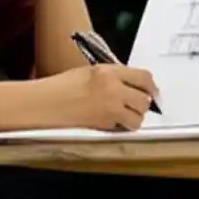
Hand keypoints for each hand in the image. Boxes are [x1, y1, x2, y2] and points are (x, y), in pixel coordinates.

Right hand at [37, 64, 159, 131]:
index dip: (150, 85)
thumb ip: (112, 76)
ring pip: (139, 115)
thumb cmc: (61, 86)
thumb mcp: (89, 72)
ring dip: (136, 115)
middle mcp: (113, 88)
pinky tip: (116, 120)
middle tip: (138, 102)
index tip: (151, 89)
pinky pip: (126, 125)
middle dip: (143, 102)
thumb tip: (130, 84)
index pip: (143, 77)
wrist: (48, 102)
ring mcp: (111, 107)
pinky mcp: (107, 124)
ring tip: (126, 113)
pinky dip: (125, 125)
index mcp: (108, 72)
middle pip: (145, 98)